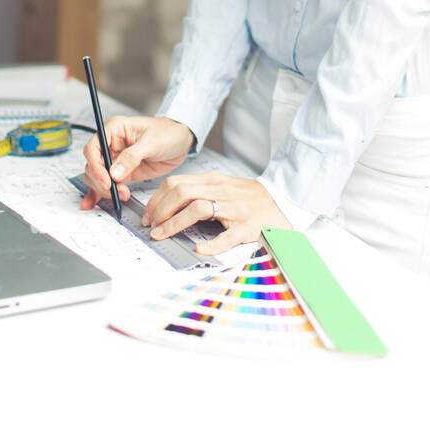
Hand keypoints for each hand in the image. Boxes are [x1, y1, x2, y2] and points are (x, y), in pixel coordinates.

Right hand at [80, 116, 194, 209]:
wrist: (182, 142)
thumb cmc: (168, 132)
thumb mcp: (152, 142)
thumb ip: (132, 157)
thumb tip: (114, 172)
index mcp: (114, 129)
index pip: (94, 148)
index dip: (96, 166)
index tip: (106, 180)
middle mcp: (111, 144)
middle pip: (93, 165)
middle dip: (101, 180)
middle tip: (115, 191)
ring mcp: (116, 159)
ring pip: (97, 176)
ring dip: (104, 189)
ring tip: (121, 195)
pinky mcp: (122, 172)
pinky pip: (106, 183)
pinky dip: (99, 193)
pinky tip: (93, 202)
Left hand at [142, 172, 292, 254]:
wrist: (282, 202)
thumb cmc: (249, 198)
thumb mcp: (221, 187)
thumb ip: (198, 191)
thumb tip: (169, 203)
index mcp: (213, 181)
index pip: (176, 183)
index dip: (157, 199)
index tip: (148, 214)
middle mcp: (221, 191)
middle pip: (181, 192)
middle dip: (160, 210)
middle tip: (151, 226)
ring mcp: (234, 208)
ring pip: (198, 209)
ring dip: (175, 223)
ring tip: (163, 234)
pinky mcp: (246, 227)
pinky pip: (226, 236)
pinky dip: (210, 244)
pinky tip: (198, 248)